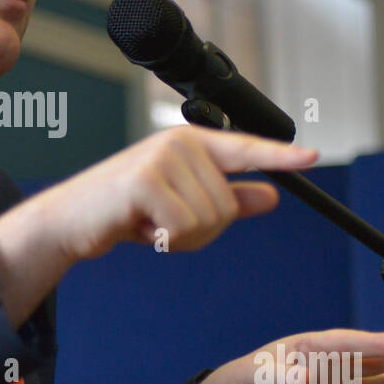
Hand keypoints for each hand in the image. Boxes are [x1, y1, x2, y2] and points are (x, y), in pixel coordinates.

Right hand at [0, 126, 317, 323]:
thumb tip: (271, 196)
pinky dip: (165, 241)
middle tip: (163, 224)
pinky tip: (140, 228)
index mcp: (191, 144)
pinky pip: (184, 226)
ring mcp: (161, 157)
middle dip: (201, 230)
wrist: (71, 221)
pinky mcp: (145, 179)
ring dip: (182, 238)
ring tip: (149, 224)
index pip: (245, 149)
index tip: (313, 157)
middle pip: (228, 205)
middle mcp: (180, 143)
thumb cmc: (125, 211)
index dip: (280, 156)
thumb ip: (226, 198)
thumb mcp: (181, 205)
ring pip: (209, 219)